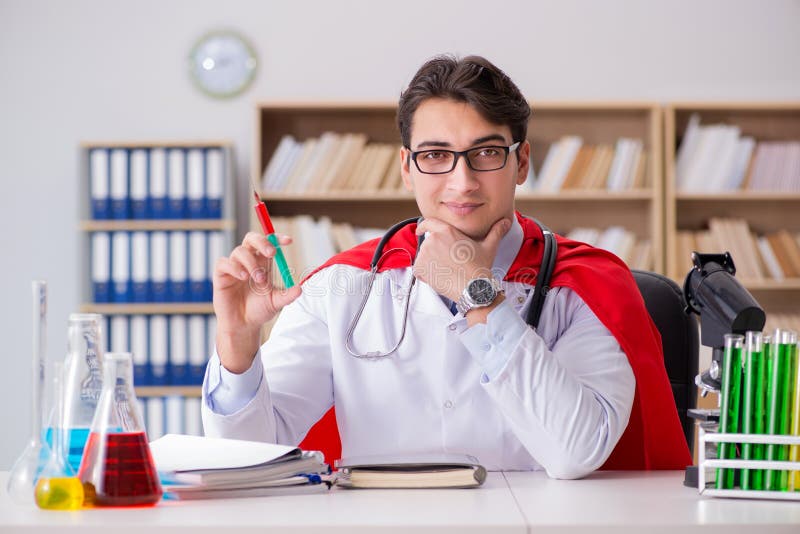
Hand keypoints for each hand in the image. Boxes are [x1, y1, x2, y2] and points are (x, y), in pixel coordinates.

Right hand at [212, 232, 301, 372]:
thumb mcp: (276, 302)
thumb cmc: (259, 311)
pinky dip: (235, 267)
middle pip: (252, 239)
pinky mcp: (221, 275)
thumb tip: (300, 289)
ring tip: (258, 280)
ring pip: (240, 251)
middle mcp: (248, 261)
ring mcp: (234, 267)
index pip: (269, 243)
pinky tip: (243, 277)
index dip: (277, 239)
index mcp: (263, 263)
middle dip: (262, 242)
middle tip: (272, 253)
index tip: (289, 241)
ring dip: (251, 263)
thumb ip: (288, 295)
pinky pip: (224, 263)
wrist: (243, 325)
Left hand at [413, 218, 510, 301]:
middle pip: (428, 243)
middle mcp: (433, 240)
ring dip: (431, 263)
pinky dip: (425, 274)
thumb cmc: (479, 268)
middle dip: (435, 252)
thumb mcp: (489, 247)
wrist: (473, 288)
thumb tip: (506, 222)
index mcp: (447, 231)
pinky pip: (419, 270)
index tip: (421, 230)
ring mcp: (425, 254)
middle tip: (448, 263)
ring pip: (424, 257)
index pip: (429, 223)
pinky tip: (440, 277)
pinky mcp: (420, 268)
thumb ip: (495, 232)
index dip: (424, 226)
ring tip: (447, 271)